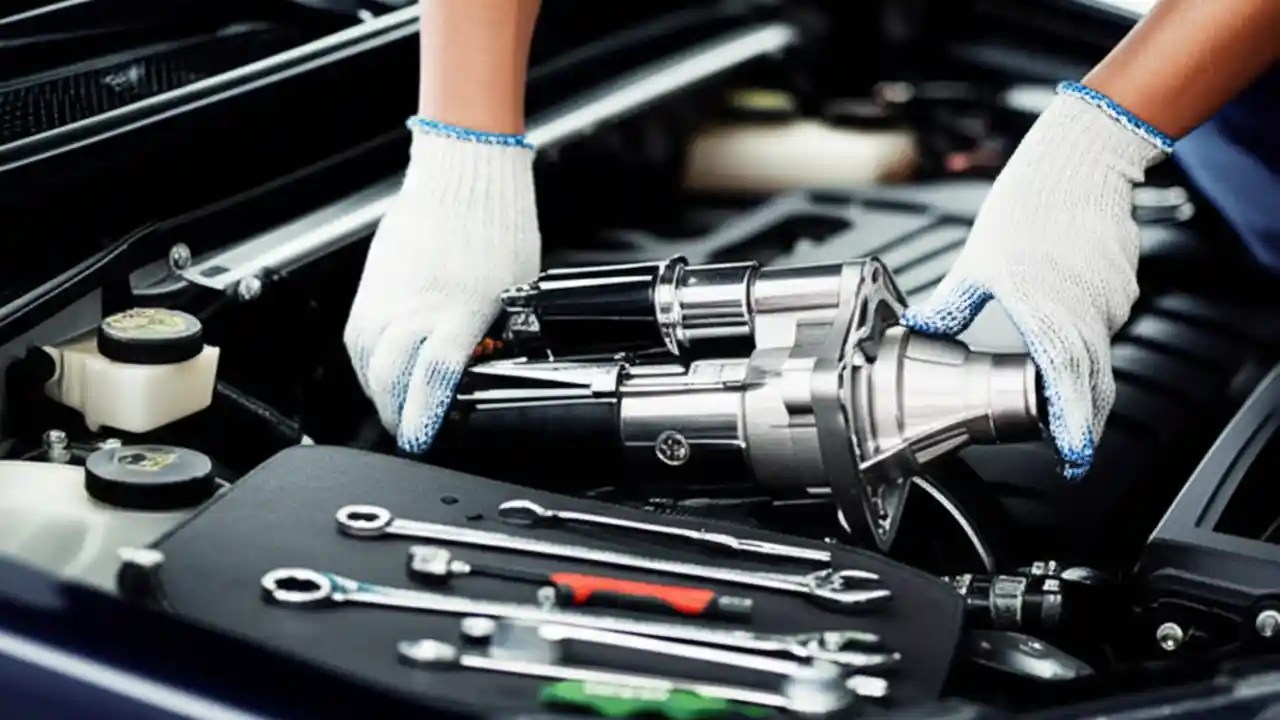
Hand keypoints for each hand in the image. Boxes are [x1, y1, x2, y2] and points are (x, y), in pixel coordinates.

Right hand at [345, 124, 539, 452]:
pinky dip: (364, 359)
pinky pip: (357, 332)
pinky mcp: (374, 280)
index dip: (426, 415)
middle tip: (408, 431)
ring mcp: (390, 291)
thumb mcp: (516, 290)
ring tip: (392, 406)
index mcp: (462, 308)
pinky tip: (376, 370)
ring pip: (368, 358)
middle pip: (391, 375)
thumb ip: (494, 330)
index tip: (424, 437)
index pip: (436, 377)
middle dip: (397, 412)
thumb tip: (482, 363)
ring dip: (378, 389)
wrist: (465, 171)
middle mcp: (419, 303)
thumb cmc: (498, 223)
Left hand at [901, 83, 1170, 477]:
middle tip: (1071, 450)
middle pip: (1092, 384)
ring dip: (1082, 382)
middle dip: (1081, 420)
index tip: (1071, 456)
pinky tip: (1070, 350)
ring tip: (1064, 410)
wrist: (1078, 159)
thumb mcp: (976, 264)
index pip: (1067, 388)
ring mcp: (1110, 300)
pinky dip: (1088, 345)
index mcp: (1050, 316)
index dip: (1071, 427)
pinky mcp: (1120, 286)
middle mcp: (1088, 314)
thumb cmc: (1028, 207)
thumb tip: (917, 329)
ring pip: (1099, 356)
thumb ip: (949, 307)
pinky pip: (1105, 327)